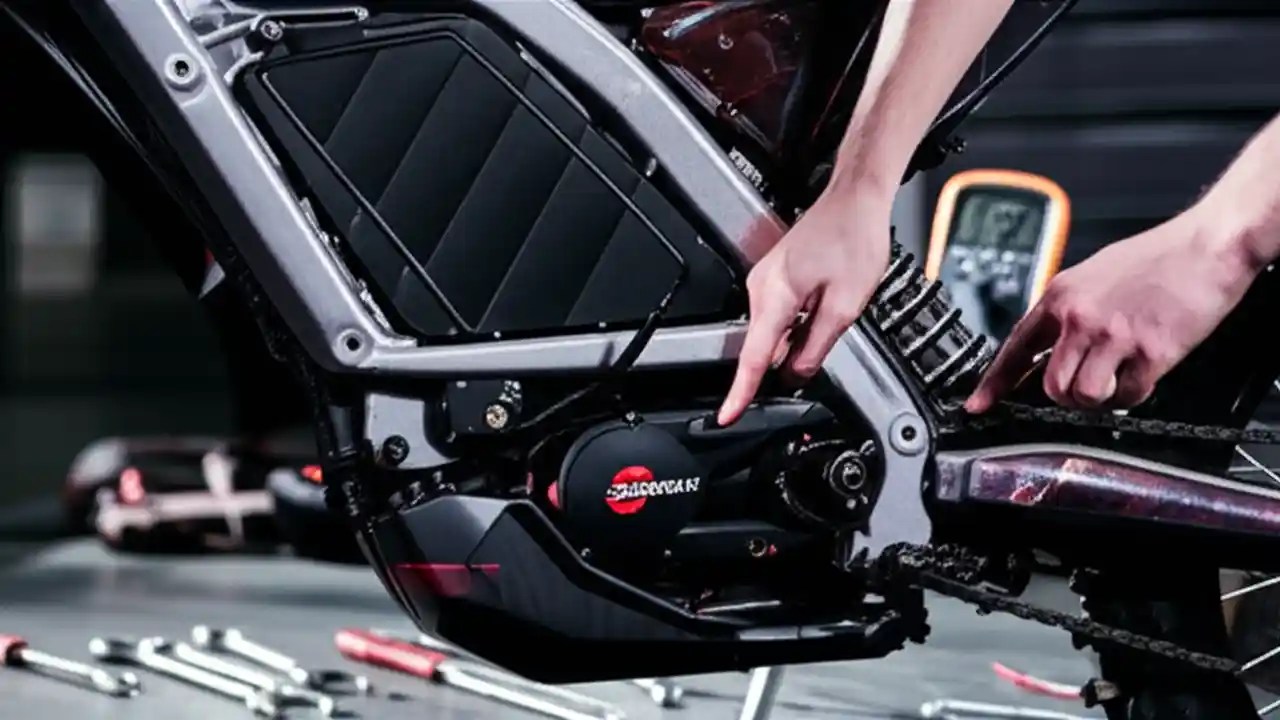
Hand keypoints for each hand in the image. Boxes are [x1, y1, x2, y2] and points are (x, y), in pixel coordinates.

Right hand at [718, 187, 892, 425]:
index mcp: (775, 295)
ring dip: (794, 340)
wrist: (854, 198)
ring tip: (831, 315)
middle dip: (784, 363)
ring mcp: (764, 281)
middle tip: (819, 357)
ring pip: (772, 331)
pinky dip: (794, 325)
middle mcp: (761, 287)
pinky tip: (822, 309)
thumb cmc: (854, 237)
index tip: (726, 414)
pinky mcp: (774, 277)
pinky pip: (777, 315)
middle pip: (763, 345)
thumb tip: (797, 374)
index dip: (741, 392)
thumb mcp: (845, 304)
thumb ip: (817, 345)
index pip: (753, 357)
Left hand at [965, 211, 1260, 412]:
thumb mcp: (1093, 275)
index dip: (995, 381)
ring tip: (1117, 376)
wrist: (1208, 244)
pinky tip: (1143, 373)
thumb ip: (1068, 310)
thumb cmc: (1157, 257)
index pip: (1015, 347)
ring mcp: (1113, 336)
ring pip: (1083, 395)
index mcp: (1060, 296)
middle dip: (1065, 395)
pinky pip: (1127, 396)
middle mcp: (1079, 317)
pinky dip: (1134, 394)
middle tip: (1086, 384)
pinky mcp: (1150, 352)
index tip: (978, 404)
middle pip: (1050, 385)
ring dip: (1100, 397)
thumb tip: (1051, 344)